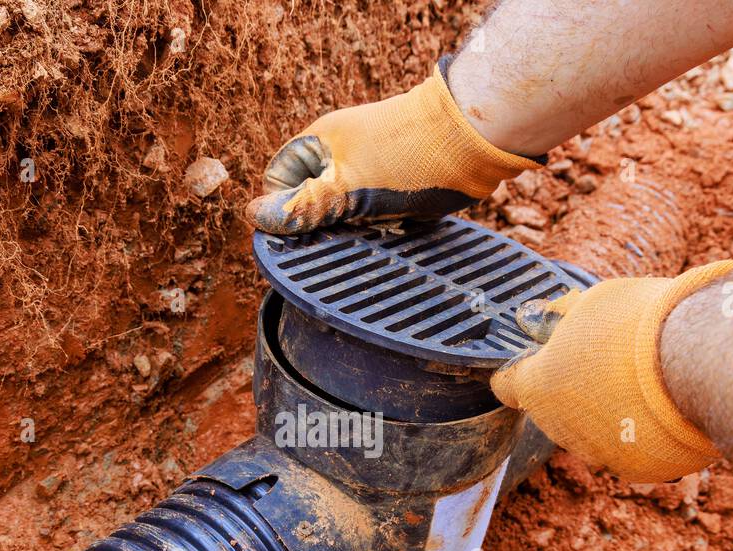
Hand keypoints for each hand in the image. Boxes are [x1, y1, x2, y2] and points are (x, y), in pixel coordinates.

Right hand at [245, 64, 536, 234]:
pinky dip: (387, 224)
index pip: (278, 183)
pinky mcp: (398, 182)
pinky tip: (402, 223)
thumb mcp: (346, 188)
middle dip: (330, 224)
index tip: (306, 229)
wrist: (476, 139)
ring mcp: (371, 167)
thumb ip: (303, 207)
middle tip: (353, 228)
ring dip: (362, 228)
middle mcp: (341, 154)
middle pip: (314, 203)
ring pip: (348, 213)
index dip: (286, 210)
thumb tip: (256, 218)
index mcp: (319, 144)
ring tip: (385, 222)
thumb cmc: (408, 156)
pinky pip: (378, 214)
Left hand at [491, 261, 732, 482]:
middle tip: (612, 361)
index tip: (535, 361)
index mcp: (538, 387)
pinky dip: (644, 432)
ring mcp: (596, 453)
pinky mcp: (636, 470)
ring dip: (611, 412)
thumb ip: (565, 315)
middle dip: (576, 388)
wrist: (700, 364)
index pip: (508, 385)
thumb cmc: (640, 325)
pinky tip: (666, 407)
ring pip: (595, 431)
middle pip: (556, 408)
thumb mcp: (595, 301)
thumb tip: (544, 316)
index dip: (520, 371)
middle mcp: (559, 428)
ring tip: (646, 382)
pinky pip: (633, 449)